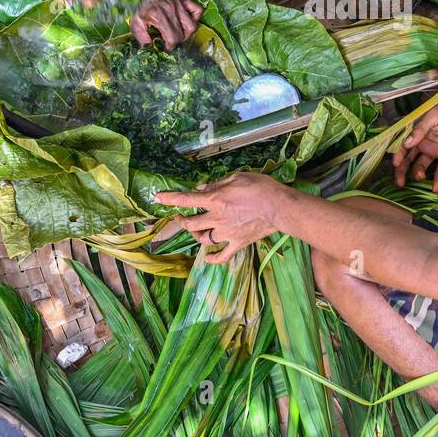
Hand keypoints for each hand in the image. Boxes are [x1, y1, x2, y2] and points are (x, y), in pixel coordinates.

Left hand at [131, 0, 203, 48]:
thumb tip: (150, 50)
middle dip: (177, 41)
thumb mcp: (135, 23)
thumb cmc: (140, 7)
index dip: (170, 46)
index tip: (165, 46)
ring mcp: (179, 3)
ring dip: (187, 33)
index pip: (172, 38)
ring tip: (179, 33)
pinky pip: (198, 10)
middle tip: (170, 40)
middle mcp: (170, 9)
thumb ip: (142, 38)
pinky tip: (186, 22)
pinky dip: (195, 18)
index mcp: (158, 16)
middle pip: (182, 35)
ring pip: (193, 26)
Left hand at [157, 174, 295, 262]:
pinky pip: (221, 256)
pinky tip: (208, 257)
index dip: (170, 199)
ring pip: (203, 239)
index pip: (186, 200)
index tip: (158, 198)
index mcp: (215, 200)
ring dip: (196, 235)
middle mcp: (216, 219)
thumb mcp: (237, 178)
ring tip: (196, 231)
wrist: (280, 207)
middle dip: (182, 220)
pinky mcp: (237, 244)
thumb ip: (217, 184)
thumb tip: (202, 188)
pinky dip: (213, 258)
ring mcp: (226, 233)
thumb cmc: (261, 188)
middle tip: (181, 217)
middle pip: (190, 224)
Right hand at [392, 90, 437, 191]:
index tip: (396, 164)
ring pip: (422, 165)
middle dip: (403, 170)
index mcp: (418, 132)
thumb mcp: (435, 116)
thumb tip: (406, 143)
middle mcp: (424, 142)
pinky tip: (436, 188)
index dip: (398, 155)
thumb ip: (421, 130)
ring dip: (418, 173)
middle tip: (400, 182)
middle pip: (409, 158)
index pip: (404, 145)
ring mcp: (436, 150)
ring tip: (420, 177)